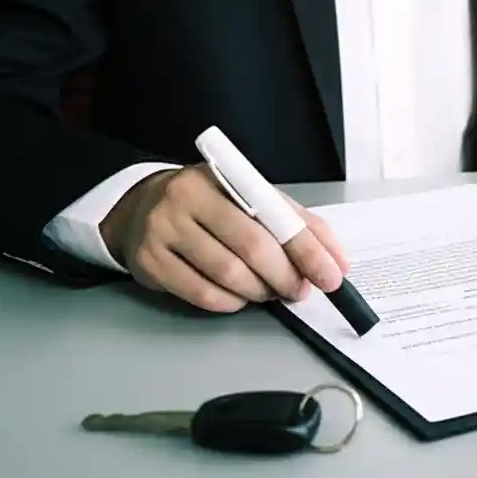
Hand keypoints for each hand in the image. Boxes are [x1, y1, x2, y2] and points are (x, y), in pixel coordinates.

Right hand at [99, 166, 349, 312]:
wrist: (140, 209)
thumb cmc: (207, 206)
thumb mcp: (249, 198)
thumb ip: (295, 223)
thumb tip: (336, 260)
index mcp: (220, 175)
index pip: (274, 214)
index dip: (307, 249)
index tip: (331, 274)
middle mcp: (187, 197)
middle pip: (251, 247)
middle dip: (285, 276)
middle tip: (299, 290)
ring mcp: (164, 229)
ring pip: (229, 275)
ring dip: (259, 292)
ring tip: (268, 291)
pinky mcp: (150, 262)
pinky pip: (203, 295)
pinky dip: (231, 303)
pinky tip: (238, 297)